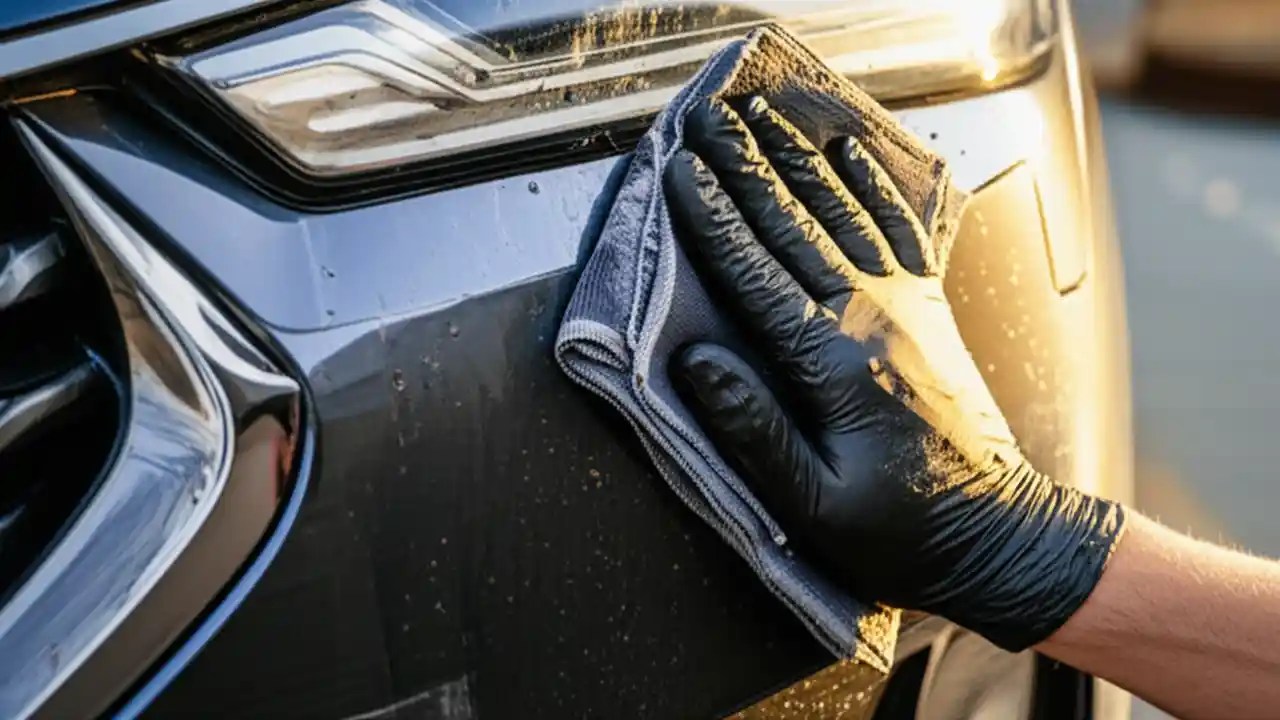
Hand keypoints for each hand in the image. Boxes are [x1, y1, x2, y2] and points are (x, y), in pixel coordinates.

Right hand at [665, 96, 1124, 649]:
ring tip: (763, 114)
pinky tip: (851, 151)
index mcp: (831, 362)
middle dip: (747, 165)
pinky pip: (898, 229)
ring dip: (798, 159)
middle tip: (708, 117)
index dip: (712, 216)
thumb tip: (696, 359)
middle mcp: (871, 317)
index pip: (755, 271)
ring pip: (842, 212)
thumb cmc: (900, 531)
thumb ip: (753, 429)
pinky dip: (871, 183)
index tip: (679, 168)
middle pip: (795, 224)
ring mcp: (907, 306)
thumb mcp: (812, 504)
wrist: (1001, 533)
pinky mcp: (930, 310)